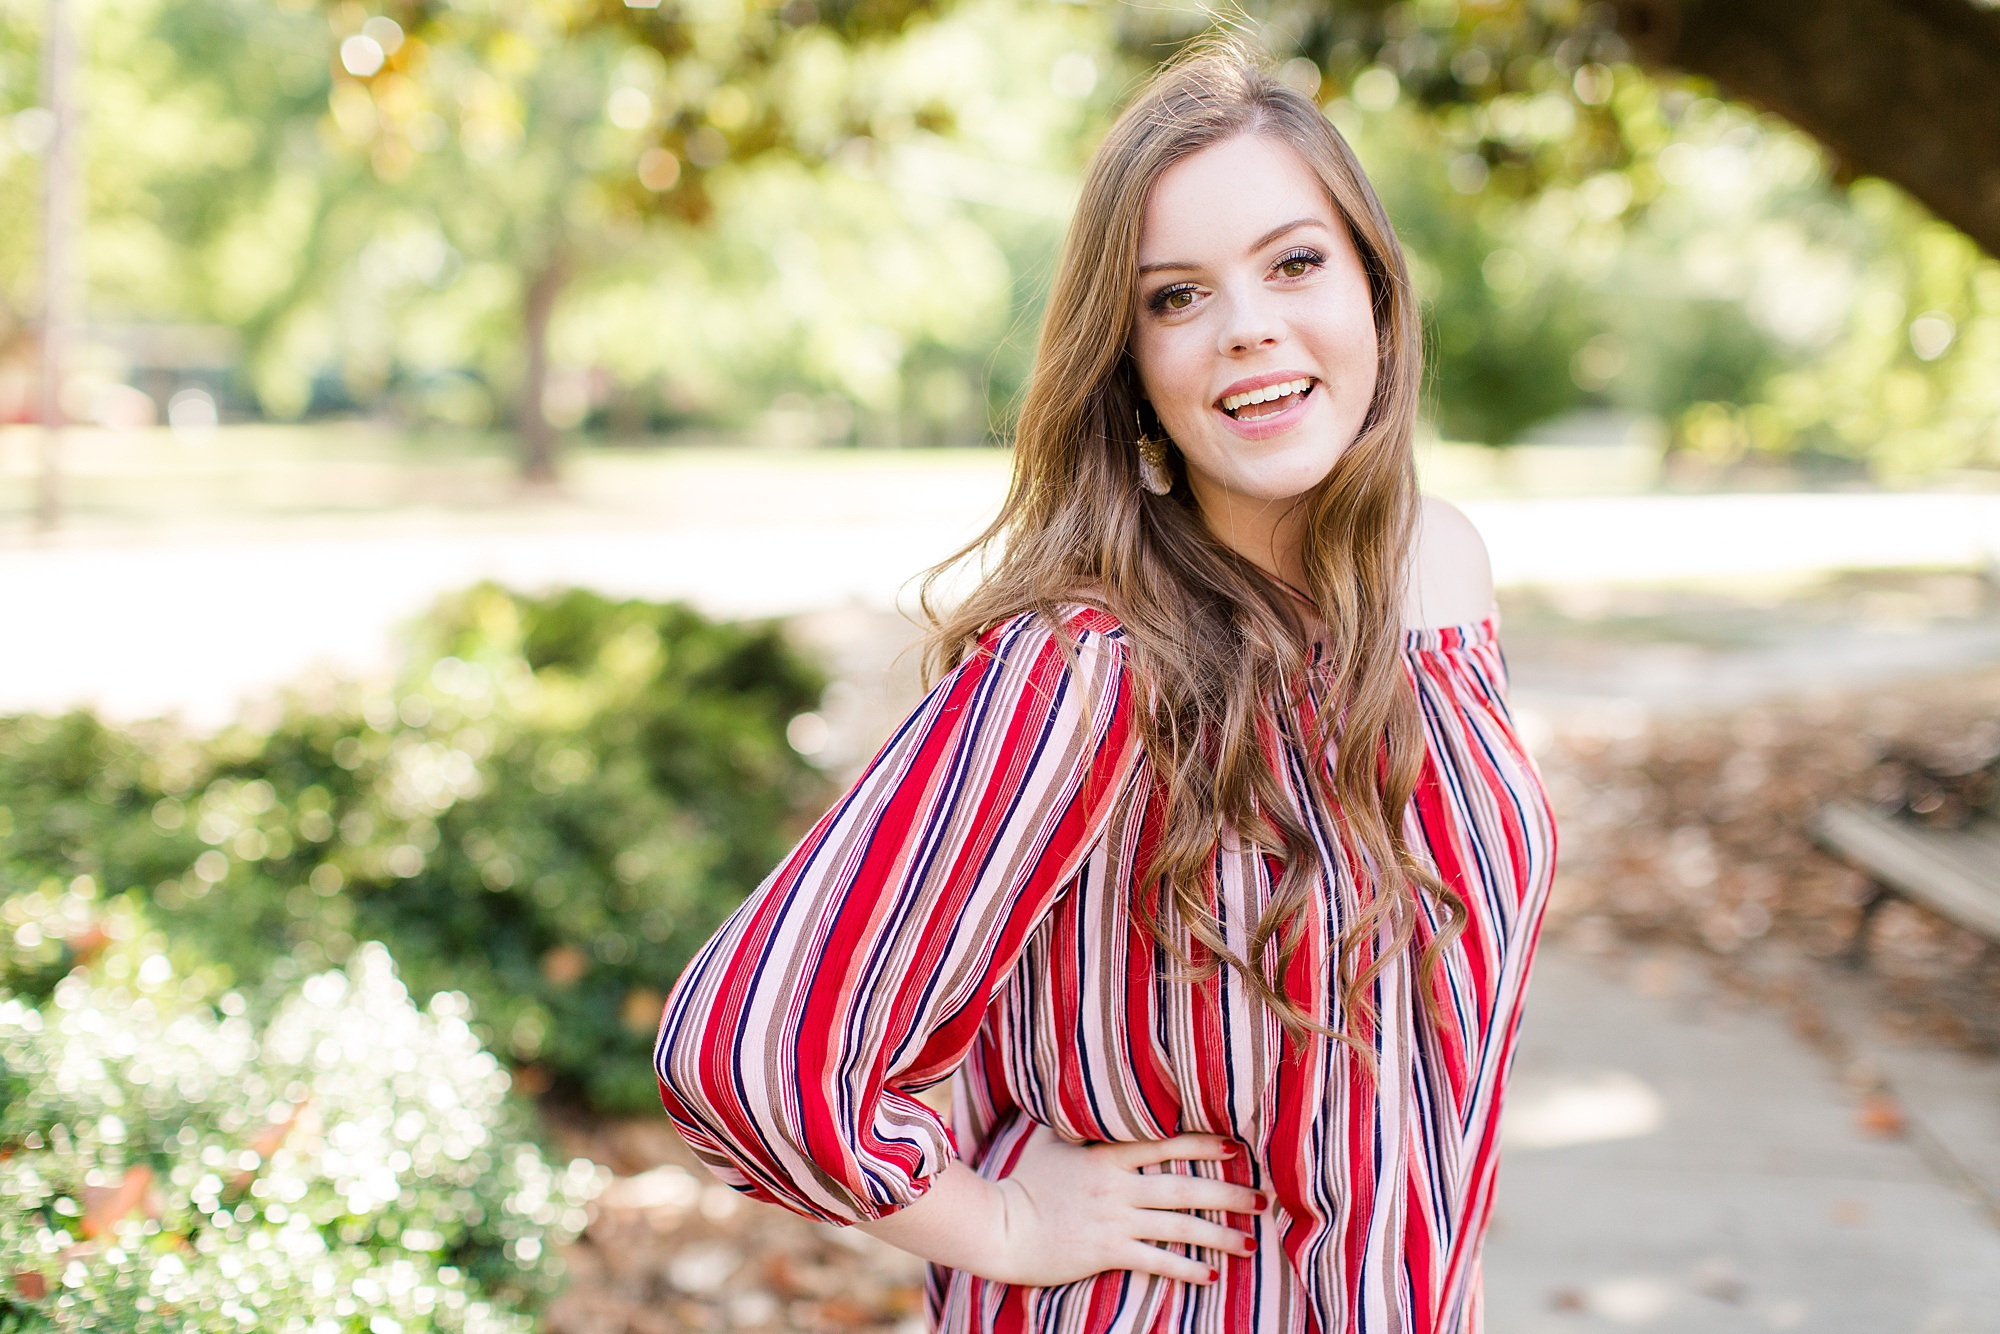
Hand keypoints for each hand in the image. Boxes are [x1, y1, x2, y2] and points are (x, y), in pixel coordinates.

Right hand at [984, 1124, 1264, 1287]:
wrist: (1000, 1228)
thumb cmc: (1025, 1183)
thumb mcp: (1051, 1143)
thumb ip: (1077, 1125)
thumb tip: (1085, 1096)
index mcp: (1105, 1156)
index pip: (1163, 1143)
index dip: (1201, 1144)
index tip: (1235, 1146)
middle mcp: (1116, 1187)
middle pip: (1183, 1188)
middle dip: (1227, 1193)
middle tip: (1262, 1198)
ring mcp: (1113, 1221)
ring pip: (1178, 1227)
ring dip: (1218, 1234)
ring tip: (1249, 1241)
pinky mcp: (1106, 1252)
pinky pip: (1157, 1260)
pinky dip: (1187, 1268)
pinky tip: (1212, 1274)